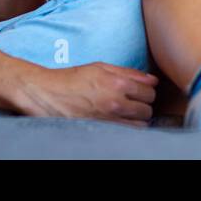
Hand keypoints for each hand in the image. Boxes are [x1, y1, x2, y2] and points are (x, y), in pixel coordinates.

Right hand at [19, 62, 157, 123]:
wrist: (48, 95)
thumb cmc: (73, 78)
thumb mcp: (101, 67)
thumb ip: (129, 73)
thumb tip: (152, 80)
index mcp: (117, 84)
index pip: (150, 91)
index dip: (147, 90)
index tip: (141, 90)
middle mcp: (116, 103)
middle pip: (148, 109)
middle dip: (144, 104)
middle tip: (135, 101)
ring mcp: (109, 120)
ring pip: (141, 124)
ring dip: (138, 118)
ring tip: (128, 112)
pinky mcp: (102, 131)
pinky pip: (127, 133)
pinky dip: (128, 127)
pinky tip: (120, 121)